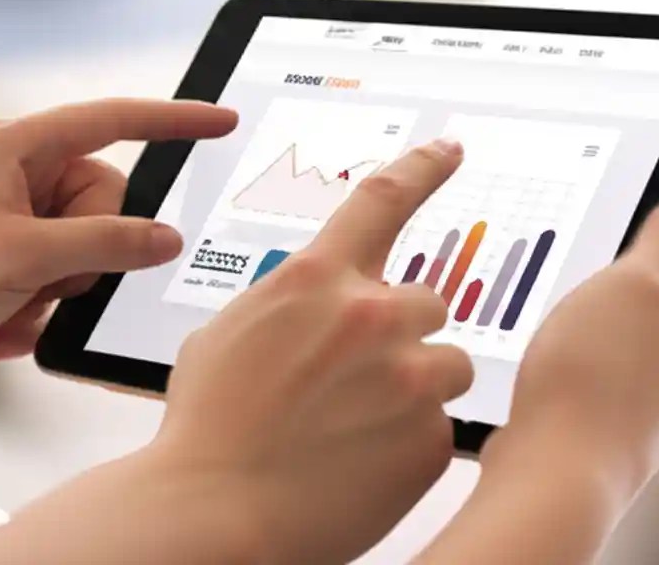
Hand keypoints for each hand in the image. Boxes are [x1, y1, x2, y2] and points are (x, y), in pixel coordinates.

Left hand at [0, 98, 237, 379]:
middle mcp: (19, 170)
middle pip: (108, 201)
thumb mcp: (29, 260)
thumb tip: (167, 238)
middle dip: (86, 254)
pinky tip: (2, 326)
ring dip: (59, 290)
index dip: (173, 120)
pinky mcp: (13, 248)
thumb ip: (109, 243)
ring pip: (90, 244)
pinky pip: (63, 271)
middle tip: (42, 279)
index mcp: (17, 147)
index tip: (221, 120)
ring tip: (11, 309)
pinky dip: (41, 305)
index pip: (114, 121)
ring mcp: (17, 210)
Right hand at [150, 139, 474, 562]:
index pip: (383, 198)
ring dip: (414, 386)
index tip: (450, 148)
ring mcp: (409, 378)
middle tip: (360, 377)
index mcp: (317, 278)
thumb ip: (285, 305)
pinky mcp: (431, 439)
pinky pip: (439, 428)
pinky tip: (359, 464)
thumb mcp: (228, 334)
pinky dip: (407, 443)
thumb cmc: (208, 425)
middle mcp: (373, 316)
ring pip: (444, 366)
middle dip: (402, 332)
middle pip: (428, 302)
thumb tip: (309, 306)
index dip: (424, 166)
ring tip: (357, 426)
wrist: (212, 510)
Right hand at [486, 187, 658, 499]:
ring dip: (613, 335)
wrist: (555, 473)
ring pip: (634, 358)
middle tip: (614, 266)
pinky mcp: (595, 433)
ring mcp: (636, 410)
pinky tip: (560, 368)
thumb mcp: (638, 286)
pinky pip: (598, 388)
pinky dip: (585, 371)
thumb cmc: (596, 384)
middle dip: (646, 293)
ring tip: (582, 315)